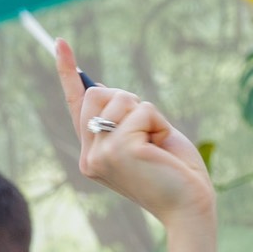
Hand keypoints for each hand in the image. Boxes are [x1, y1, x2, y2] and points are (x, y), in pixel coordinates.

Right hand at [55, 41, 213, 223]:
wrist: (192, 209)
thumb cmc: (176, 175)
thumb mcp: (146, 138)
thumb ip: (124, 118)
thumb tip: (103, 87)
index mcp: (95, 155)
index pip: (76, 106)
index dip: (67, 72)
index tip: (60, 42)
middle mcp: (90, 156)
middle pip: (97, 93)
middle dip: (129, 101)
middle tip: (150, 132)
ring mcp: (101, 154)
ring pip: (119, 98)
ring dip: (147, 114)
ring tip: (158, 146)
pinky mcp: (119, 150)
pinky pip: (143, 110)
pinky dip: (160, 123)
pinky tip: (163, 150)